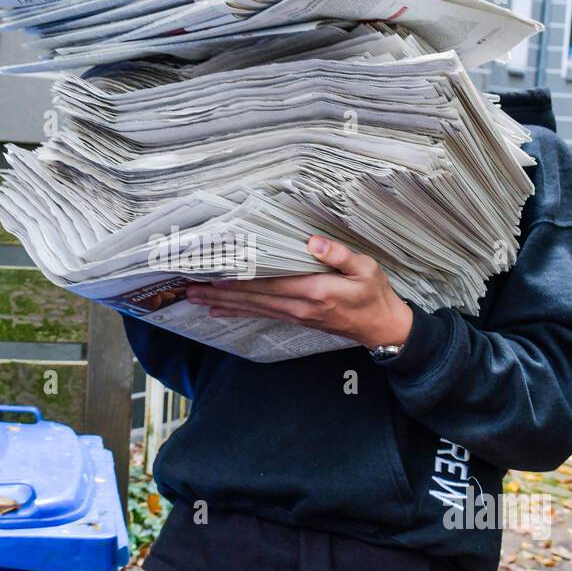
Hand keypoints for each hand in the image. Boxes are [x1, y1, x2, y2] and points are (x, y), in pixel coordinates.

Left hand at [185, 236, 413, 348]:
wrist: (382, 328)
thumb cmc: (375, 295)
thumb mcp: (366, 269)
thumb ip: (338, 255)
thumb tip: (312, 242)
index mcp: (314, 292)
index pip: (268, 284)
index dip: (238, 280)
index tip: (212, 275)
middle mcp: (299, 307)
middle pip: (252, 299)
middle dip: (219, 294)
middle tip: (189, 289)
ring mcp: (296, 316)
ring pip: (252, 309)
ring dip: (223, 304)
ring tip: (196, 300)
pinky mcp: (296, 319)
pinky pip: (261, 314)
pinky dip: (239, 312)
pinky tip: (221, 311)